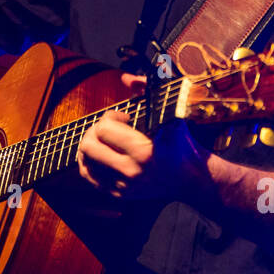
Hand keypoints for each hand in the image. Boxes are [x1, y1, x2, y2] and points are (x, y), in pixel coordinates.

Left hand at [75, 74, 206, 200]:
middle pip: (88, 146)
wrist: (190, 177)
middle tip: (109, 127)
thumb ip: (149, 90)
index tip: (124, 117)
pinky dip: (88, 161)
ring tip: (103, 139)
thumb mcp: (171, 113)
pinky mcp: (118, 195)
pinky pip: (88, 175)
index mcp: (143, 152)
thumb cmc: (180, 142)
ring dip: (90, 144)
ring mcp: (123, 187)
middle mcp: (131, 173)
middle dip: (95, 130)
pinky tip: (99, 152)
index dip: (110, 117)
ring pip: (84, 161)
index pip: (104, 129)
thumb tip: (126, 78)